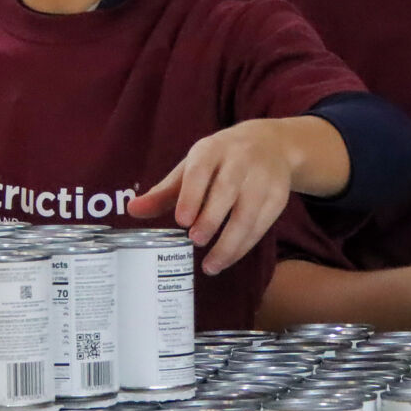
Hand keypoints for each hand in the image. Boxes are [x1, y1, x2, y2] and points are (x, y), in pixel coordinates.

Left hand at [130, 120, 300, 275]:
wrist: (270, 145)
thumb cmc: (221, 160)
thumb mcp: (192, 167)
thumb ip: (164, 192)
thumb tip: (132, 211)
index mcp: (212, 150)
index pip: (200, 171)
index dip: (191, 195)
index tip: (181, 221)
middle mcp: (240, 160)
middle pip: (227, 191)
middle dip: (211, 218)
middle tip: (194, 241)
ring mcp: (263, 178)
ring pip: (248, 213)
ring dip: (230, 242)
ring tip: (211, 265)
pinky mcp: (279, 196)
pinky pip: (262, 225)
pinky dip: (244, 246)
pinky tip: (228, 259)